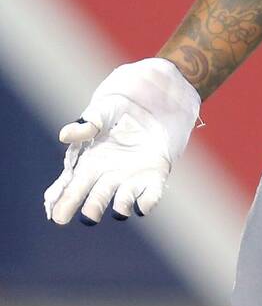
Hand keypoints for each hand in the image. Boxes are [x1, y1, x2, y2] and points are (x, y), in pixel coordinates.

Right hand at [44, 58, 201, 225]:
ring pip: (122, 198)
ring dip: (120, 207)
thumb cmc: (128, 95)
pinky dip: (147, 201)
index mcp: (92, 156)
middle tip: (85, 217)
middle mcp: (110, 170)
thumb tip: (65, 135)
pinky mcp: (157, 171)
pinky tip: (142, 206)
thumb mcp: (106, 106)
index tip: (55, 215)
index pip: (75, 182)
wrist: (163, 88)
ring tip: (117, 210)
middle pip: (96, 195)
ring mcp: (134, 172)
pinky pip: (151, 193)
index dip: (64, 198)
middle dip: (89, 208)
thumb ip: (89, 122)